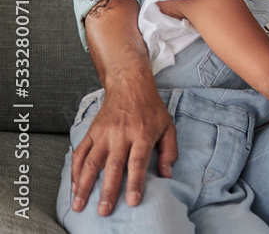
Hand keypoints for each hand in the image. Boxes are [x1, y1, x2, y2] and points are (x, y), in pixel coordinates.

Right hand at [70, 84, 175, 215]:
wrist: (130, 85)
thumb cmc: (151, 109)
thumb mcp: (168, 126)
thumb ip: (169, 151)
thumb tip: (167, 175)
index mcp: (142, 134)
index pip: (137, 162)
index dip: (135, 183)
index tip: (132, 201)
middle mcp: (121, 135)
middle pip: (113, 166)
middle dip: (108, 190)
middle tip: (104, 210)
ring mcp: (103, 134)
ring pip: (92, 162)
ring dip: (84, 185)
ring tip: (80, 205)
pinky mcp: (91, 132)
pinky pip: (80, 153)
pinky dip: (75, 171)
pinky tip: (74, 186)